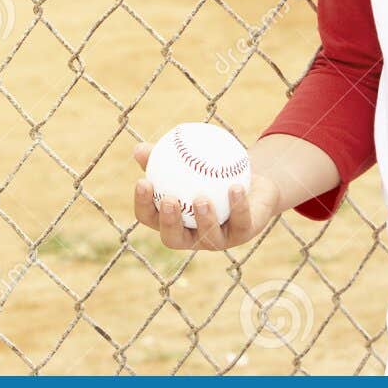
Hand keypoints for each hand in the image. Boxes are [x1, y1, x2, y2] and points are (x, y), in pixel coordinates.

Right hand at [131, 140, 280, 249]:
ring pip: (209, 236)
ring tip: (201, 198)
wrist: (248, 177)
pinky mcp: (243, 233)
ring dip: (204, 218)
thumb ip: (162, 155)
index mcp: (172, 219)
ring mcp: (217, 238)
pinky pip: (241, 221)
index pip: (149, 217)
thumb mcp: (186, 158)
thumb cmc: (209, 169)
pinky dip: (238, 205)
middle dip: (169, 222)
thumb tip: (139, 149)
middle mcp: (192, 235)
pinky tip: (235, 187)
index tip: (144, 181)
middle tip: (168, 200)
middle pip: (173, 238)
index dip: (143, 204)